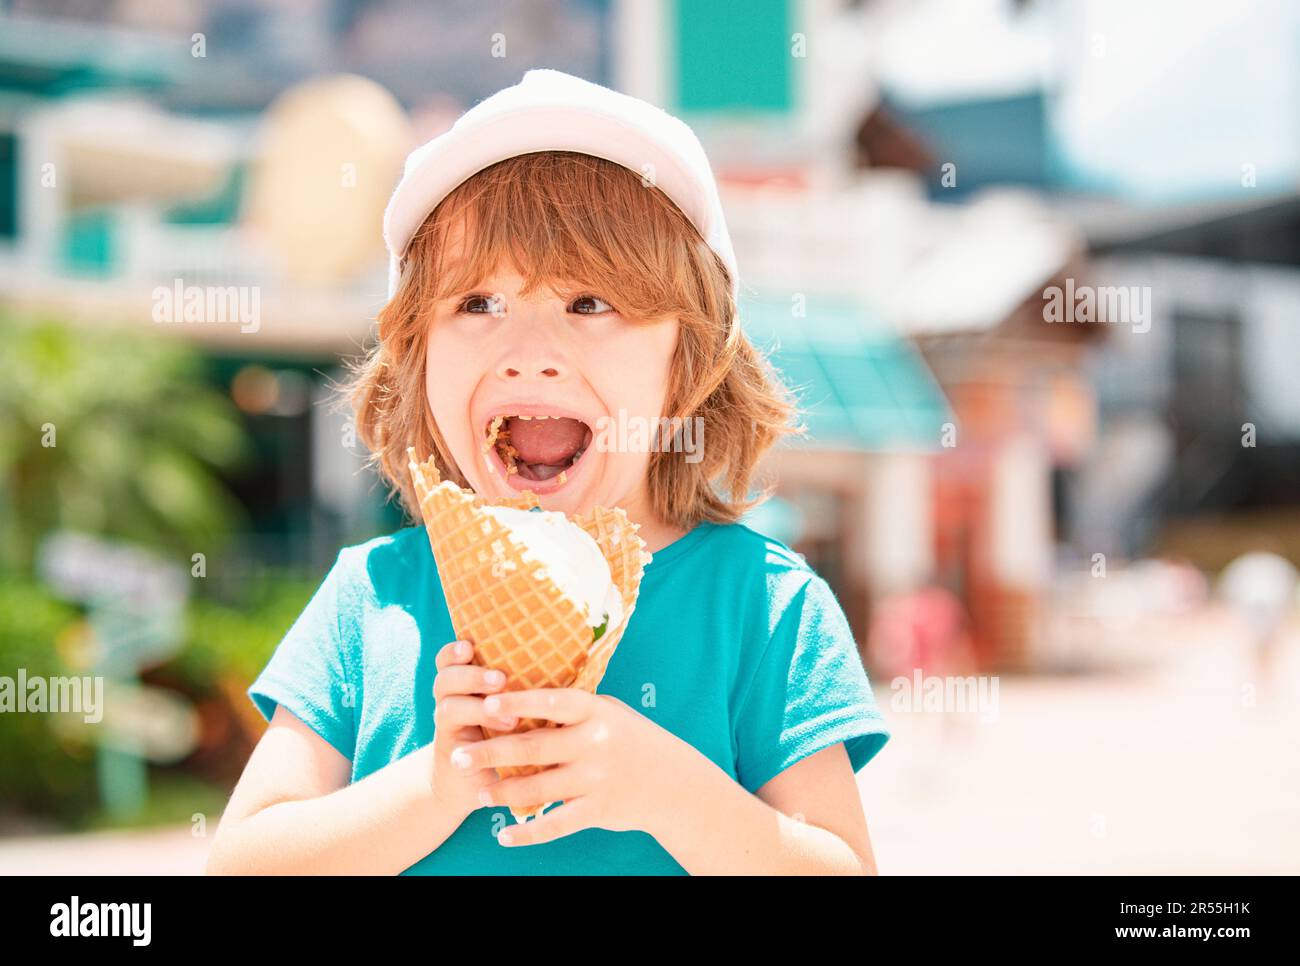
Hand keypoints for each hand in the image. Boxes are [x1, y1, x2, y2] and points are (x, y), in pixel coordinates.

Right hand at [428, 640, 519, 818]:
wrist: (482, 786)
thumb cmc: (515, 736)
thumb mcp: (519, 707)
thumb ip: (527, 686)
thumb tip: (576, 657)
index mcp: (466, 683)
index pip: (451, 659)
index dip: (454, 651)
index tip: (469, 645)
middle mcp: (452, 701)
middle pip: (445, 678)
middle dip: (469, 675)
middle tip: (500, 680)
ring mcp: (450, 729)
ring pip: (447, 707)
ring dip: (477, 708)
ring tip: (510, 720)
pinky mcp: (455, 756)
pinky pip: (460, 746)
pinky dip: (481, 746)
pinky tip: (505, 745)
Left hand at [460, 688, 683, 845]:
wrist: (672, 782)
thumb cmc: (628, 737)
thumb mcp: (607, 712)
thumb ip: (570, 707)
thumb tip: (519, 691)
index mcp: (595, 711)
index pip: (551, 703)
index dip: (517, 703)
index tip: (485, 703)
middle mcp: (595, 743)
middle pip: (532, 748)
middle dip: (489, 752)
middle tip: (455, 756)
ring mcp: (597, 778)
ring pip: (538, 788)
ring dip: (501, 792)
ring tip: (476, 794)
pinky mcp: (598, 810)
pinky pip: (555, 824)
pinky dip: (527, 833)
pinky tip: (503, 835)